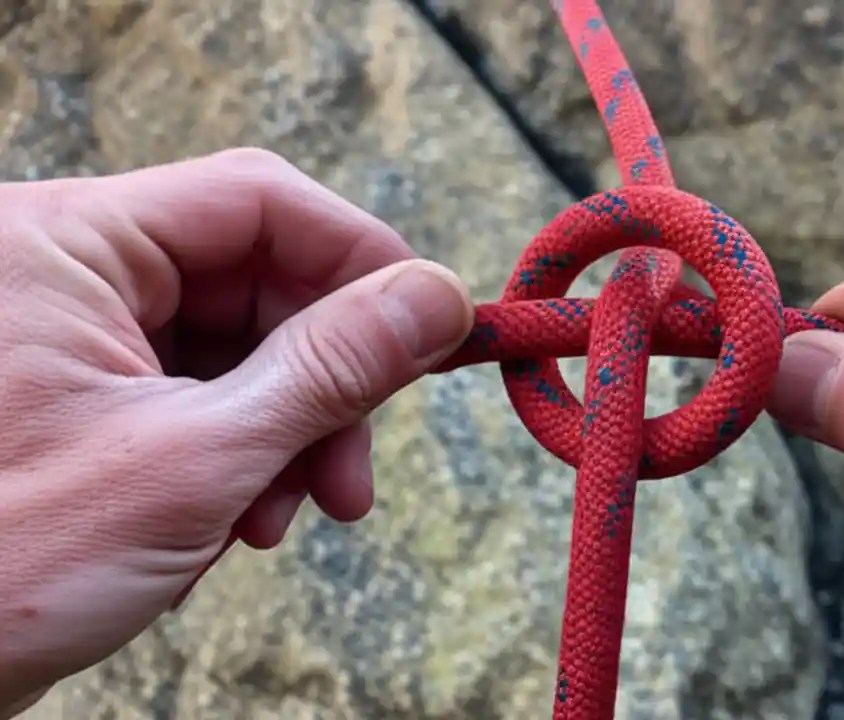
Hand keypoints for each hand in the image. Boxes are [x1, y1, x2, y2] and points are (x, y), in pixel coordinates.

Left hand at [0, 149, 473, 713]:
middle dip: (322, 381)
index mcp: (61, 244)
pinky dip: (239, 453)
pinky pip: (197, 390)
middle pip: (253, 280)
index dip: (359, 260)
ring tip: (282, 516)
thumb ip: (331, 367)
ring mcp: (68, 331)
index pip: (255, 201)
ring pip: (235, 345)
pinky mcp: (79, 389)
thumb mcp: (198, 460)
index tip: (430, 328)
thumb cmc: (6, 567)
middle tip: (351, 472)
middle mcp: (61, 269)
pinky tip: (234, 521)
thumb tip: (438, 298)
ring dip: (286, 432)